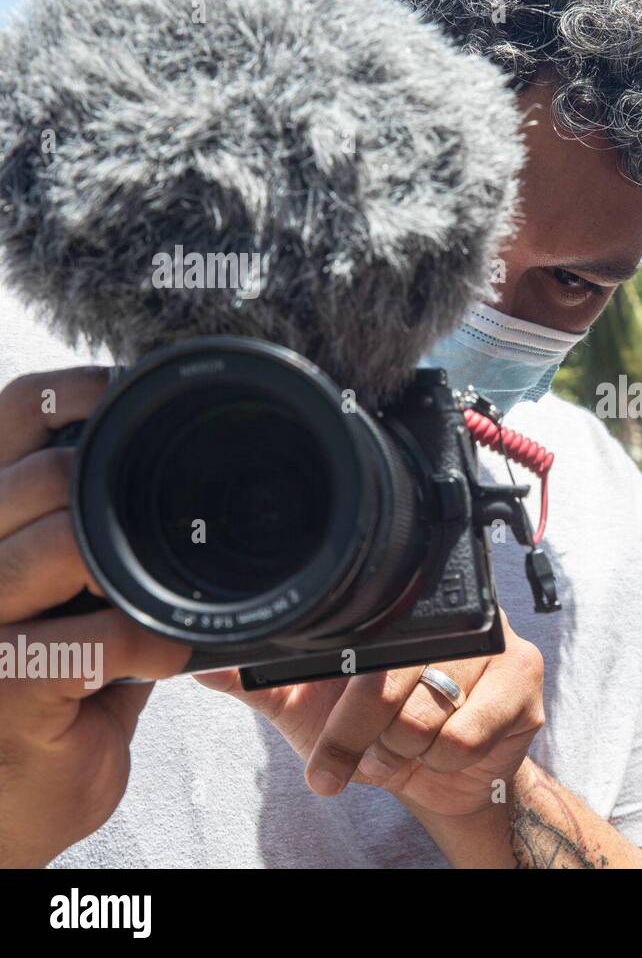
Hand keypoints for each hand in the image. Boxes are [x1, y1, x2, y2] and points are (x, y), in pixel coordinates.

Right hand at [0, 368, 190, 866]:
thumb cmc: (35, 708)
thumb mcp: (51, 611)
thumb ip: (86, 554)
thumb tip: (165, 499)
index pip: (9, 418)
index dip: (76, 393)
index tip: (137, 393)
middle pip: (39, 474)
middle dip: (113, 490)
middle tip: (159, 528)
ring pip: (58, 542)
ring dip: (130, 569)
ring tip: (157, 599)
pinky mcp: (0, 684)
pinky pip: (94, 638)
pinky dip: (148, 644)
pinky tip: (163, 659)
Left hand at [194, 609, 544, 816]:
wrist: (444, 779)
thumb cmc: (378, 731)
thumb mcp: (308, 706)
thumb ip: (259, 679)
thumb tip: (200, 660)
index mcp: (401, 607)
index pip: (362, 639)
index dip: (340, 703)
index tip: (324, 754)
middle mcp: (452, 614)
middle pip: (391, 680)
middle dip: (366, 739)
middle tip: (362, 758)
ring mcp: (497, 644)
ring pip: (427, 715)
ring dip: (408, 752)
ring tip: (409, 748)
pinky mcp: (525, 684)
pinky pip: (464, 736)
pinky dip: (444, 761)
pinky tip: (445, 753)